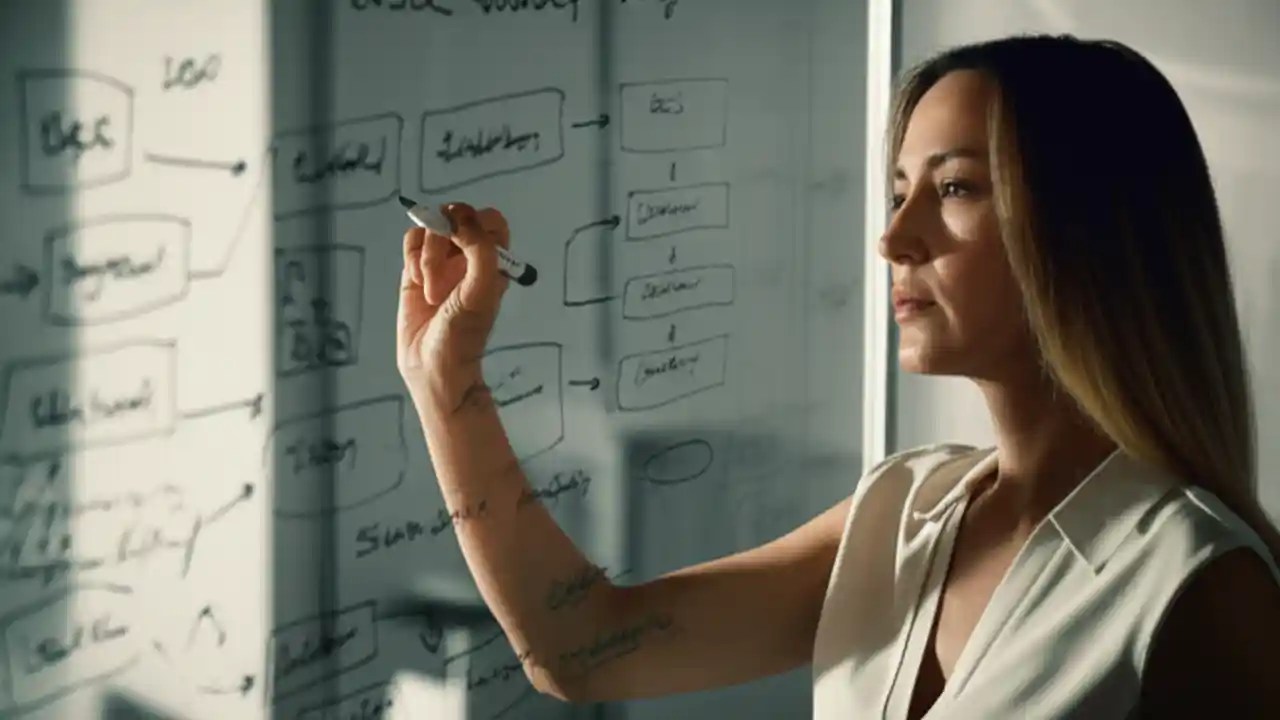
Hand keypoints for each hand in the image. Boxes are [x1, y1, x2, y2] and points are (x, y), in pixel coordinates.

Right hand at [397, 203, 510, 415]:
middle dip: (444, 238)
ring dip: (427, 255)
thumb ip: (480, 249)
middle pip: (456, 217)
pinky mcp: (416, 269)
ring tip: (431, 289)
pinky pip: (411, 242)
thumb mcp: (481, 290)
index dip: (474, 221)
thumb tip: (460, 218)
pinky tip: (417, 282)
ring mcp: (441, 261)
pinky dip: (411, 257)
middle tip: (443, 265)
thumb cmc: (464, 334)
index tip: (460, 238)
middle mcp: (468, 257)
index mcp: (493, 260)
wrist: (433, 365)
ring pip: (430, 228)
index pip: (490, 220)